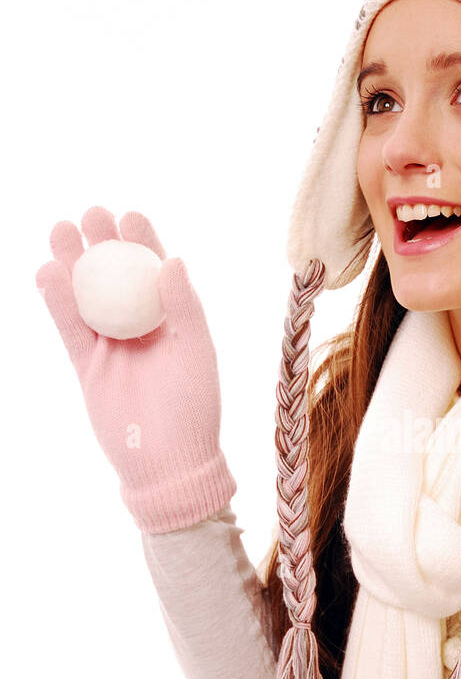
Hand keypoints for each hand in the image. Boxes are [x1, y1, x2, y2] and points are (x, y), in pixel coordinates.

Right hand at [36, 206, 235, 532]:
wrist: (166, 463)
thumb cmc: (193, 409)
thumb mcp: (195, 352)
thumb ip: (183, 307)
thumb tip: (172, 259)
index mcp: (174, 320)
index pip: (155, 272)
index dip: (141, 242)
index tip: (128, 215)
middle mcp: (142, 327)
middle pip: (115, 277)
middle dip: (101, 244)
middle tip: (89, 215)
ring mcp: (112, 345)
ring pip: (87, 297)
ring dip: (73, 264)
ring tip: (60, 231)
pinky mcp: (88, 366)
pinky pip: (70, 328)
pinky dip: (59, 302)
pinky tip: (48, 274)